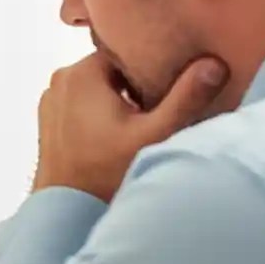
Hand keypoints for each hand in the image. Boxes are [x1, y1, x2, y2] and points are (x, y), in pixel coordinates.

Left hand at [32, 52, 227, 201]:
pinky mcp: (50, 120)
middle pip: (113, 70)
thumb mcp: (155, 135)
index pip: (127, 51)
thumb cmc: (108, 174)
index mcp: (82, 72)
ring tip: (140, 126)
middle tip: (157, 110)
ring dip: (120, 101)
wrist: (68, 212)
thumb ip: (186, 98)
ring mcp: (52, 100)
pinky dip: (100, 114)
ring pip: (98, 88)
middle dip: (136, 86)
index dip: (152, 68)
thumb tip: (214, 64)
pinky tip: (117, 138)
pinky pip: (82, 105)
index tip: (168, 87)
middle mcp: (61, 79)